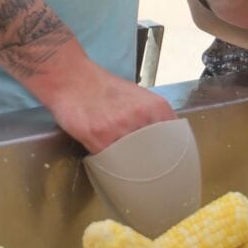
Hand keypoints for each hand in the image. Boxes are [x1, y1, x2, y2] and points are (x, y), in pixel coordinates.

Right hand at [43, 62, 174, 154]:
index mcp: (155, 107)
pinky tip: (105, 156)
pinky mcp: (98, 138)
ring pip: (133, 162)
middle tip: (145, 170)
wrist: (72, 78)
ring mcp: (119, 128)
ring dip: (129, 166)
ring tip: (123, 163)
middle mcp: (140, 117)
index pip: (174, 142)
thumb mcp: (137, 97)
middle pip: (155, 156)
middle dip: (150, 165)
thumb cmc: (103, 88)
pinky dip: (109, 163)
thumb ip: (152, 118)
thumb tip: (165, 143)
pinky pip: (110, 161)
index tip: (167, 165)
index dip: (170, 157)